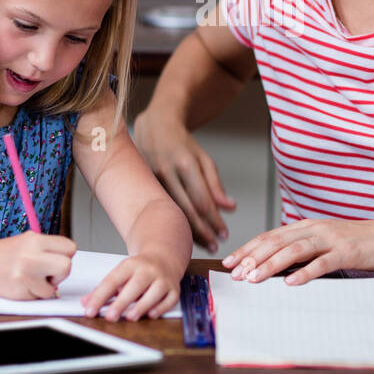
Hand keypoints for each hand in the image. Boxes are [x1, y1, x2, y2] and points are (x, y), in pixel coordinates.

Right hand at [0, 232, 76, 300]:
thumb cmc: (5, 254)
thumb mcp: (27, 242)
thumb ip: (48, 249)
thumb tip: (69, 262)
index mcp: (35, 239)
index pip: (70, 247)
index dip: (66, 256)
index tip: (55, 259)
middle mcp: (30, 255)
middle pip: (67, 266)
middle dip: (61, 274)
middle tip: (48, 273)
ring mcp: (24, 274)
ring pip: (54, 287)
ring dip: (46, 287)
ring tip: (30, 279)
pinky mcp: (19, 290)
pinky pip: (40, 297)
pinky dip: (34, 294)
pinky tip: (22, 285)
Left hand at [81, 253, 180, 320]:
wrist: (164, 256)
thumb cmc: (139, 268)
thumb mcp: (120, 273)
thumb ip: (102, 289)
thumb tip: (86, 303)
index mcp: (131, 265)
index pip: (113, 280)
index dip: (100, 296)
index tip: (90, 310)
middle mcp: (148, 270)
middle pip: (135, 286)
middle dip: (122, 302)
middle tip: (110, 316)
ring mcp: (163, 279)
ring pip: (154, 292)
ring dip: (142, 305)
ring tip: (130, 317)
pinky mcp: (174, 289)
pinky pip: (170, 299)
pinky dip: (161, 308)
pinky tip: (151, 314)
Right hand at [134, 109, 235, 253]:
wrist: (153, 128)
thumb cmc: (182, 144)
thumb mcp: (203, 158)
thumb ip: (215, 184)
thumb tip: (230, 207)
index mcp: (185, 164)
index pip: (202, 200)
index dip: (214, 220)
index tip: (224, 234)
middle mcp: (167, 173)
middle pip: (187, 210)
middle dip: (203, 232)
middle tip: (216, 245)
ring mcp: (152, 180)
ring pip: (172, 213)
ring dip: (188, 232)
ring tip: (204, 244)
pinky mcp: (144, 186)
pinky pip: (162, 209)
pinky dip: (174, 223)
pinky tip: (184, 234)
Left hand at [220, 218, 373, 284]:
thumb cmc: (355, 243)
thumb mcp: (323, 242)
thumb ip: (300, 250)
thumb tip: (271, 266)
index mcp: (306, 226)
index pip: (270, 236)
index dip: (247, 248)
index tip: (228, 262)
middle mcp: (314, 229)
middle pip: (277, 241)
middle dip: (253, 258)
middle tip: (235, 274)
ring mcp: (331, 239)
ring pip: (294, 250)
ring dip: (271, 265)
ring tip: (254, 279)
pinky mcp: (347, 252)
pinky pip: (322, 263)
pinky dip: (305, 273)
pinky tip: (290, 283)